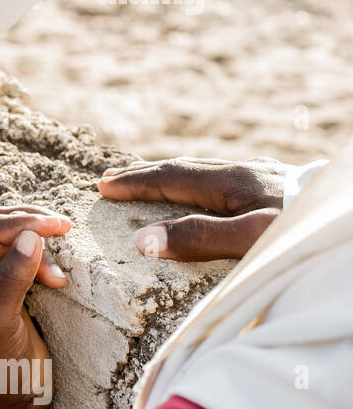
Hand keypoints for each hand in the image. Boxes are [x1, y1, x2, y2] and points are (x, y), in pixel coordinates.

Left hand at [0, 205, 71, 385]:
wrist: (8, 403)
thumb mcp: (0, 321)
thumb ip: (12, 278)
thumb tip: (30, 237)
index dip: (27, 221)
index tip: (61, 226)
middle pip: (4, 226)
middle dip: (34, 226)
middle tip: (66, 231)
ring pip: (19, 241)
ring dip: (43, 248)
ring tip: (60, 280)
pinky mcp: (16, 293)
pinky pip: (30, 260)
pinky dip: (47, 260)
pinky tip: (59, 281)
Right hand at [97, 156, 288, 260]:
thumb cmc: (305, 234)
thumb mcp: (251, 241)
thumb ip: (199, 239)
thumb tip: (142, 239)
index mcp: (232, 182)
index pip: (171, 178)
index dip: (135, 183)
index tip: (104, 187)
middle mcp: (245, 171)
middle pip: (184, 167)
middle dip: (145, 173)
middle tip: (111, 177)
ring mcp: (265, 175)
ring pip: (206, 169)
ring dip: (171, 174)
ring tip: (150, 178)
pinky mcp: (281, 185)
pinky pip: (226, 176)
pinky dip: (199, 179)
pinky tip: (208, 187)